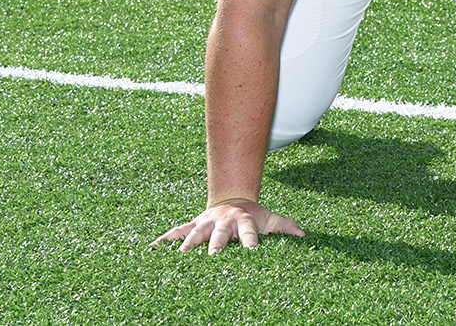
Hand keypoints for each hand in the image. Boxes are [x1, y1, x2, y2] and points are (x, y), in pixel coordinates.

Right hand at [151, 198, 304, 253]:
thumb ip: (285, 226)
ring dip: (187, 243)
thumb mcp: (270, 218)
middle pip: (219, 233)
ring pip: (195, 232)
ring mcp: (206, 222)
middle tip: (212, 255)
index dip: (251, 240)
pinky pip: (177, 232)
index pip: (249, 231)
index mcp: (243, 221)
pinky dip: (164, 240)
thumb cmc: (252, 215)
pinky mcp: (193, 225)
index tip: (252, 252)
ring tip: (178, 256)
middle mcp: (223, 221)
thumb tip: (303, 234)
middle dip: (215, 243)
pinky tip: (151, 248)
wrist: (232, 198)